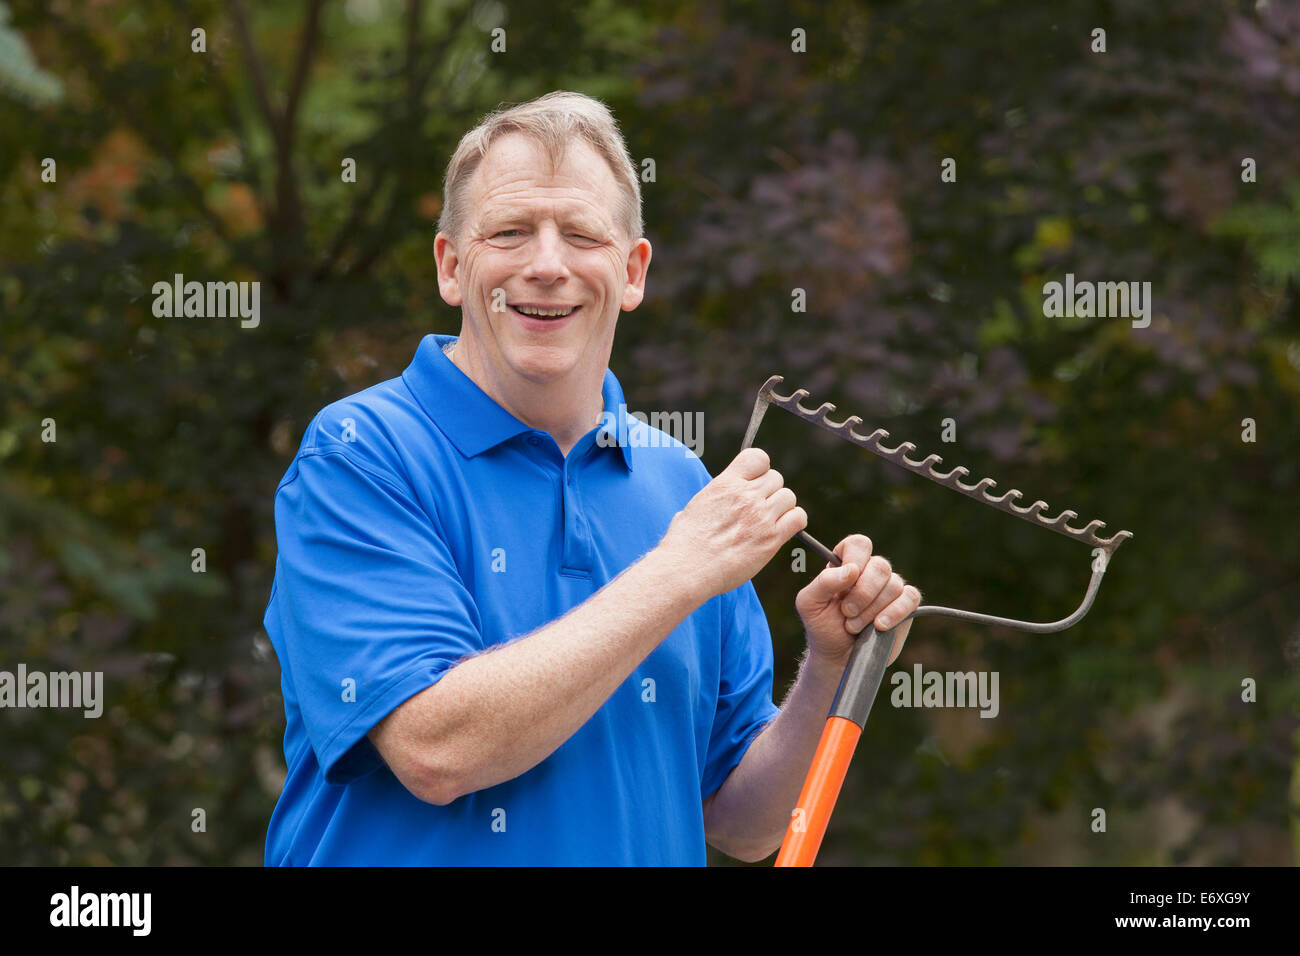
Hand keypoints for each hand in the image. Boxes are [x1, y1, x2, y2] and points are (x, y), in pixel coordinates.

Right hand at [659, 447, 807, 598]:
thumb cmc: (684, 544)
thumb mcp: (694, 507)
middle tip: (758, 510)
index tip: (754, 482)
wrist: (687, 570)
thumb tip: (715, 502)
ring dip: (782, 507)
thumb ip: (714, 498)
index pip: (758, 457)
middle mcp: (745, 496)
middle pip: (776, 478)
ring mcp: (760, 516)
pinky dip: (794, 522)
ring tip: (768, 522)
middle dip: (770, 492)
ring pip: (789, 496)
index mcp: (725, 484)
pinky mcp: (772, 539)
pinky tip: (782, 531)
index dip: (760, 469)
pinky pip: (798, 518)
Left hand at [795, 534, 920, 666]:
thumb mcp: (809, 604)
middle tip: (846, 612)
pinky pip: (910, 598)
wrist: (838, 656)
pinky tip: (879, 626)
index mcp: (847, 564)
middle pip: (880, 565)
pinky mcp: (905, 605)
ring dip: (872, 609)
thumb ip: (824, 582)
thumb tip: (852, 569)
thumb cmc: (822, 627)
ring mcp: (890, 588)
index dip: (855, 559)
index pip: (858, 544)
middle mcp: (870, 572)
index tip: (847, 580)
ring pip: (894, 584)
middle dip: (863, 593)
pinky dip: (895, 612)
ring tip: (853, 626)